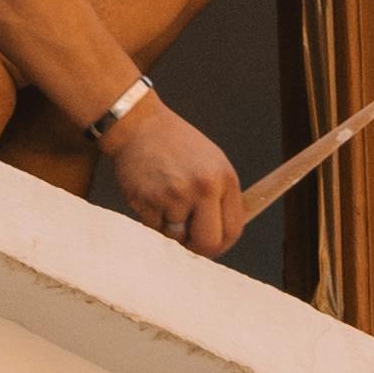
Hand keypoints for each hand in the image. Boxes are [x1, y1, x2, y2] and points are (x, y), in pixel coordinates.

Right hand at [102, 97, 242, 258]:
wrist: (140, 124)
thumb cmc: (176, 145)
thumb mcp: (211, 162)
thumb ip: (220, 197)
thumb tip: (220, 236)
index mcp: (224, 179)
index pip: (233, 230)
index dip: (222, 244)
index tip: (212, 245)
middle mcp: (204, 188)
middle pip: (208, 244)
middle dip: (196, 248)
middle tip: (187, 240)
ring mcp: (175, 195)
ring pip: (176, 238)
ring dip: (170, 228)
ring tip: (165, 201)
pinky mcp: (149, 200)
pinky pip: (153, 228)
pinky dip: (151, 218)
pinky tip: (151, 194)